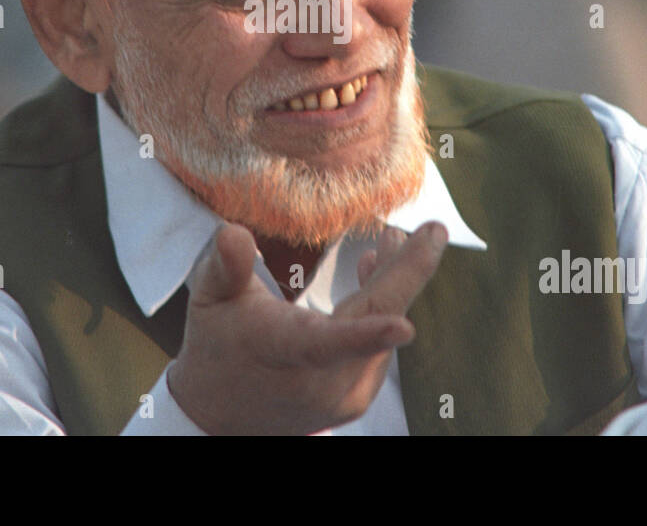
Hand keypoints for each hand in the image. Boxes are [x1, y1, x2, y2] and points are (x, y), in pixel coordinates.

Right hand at [166, 220, 447, 434]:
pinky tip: (372, 272)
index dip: (368, 335)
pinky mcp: (355, 400)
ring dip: (393, 284)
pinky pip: (379, 346)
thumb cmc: (217, 346)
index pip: (328, 344)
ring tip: (395, 239)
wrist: (219, 415)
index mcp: (287, 351)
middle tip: (434, 231)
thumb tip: (232, 233)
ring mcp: (344, 396)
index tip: (406, 327)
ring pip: (383, 329)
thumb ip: (226, 266)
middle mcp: (321, 382)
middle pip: (377, 319)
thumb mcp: (212, 300)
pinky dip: (381, 310)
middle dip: (409, 271)